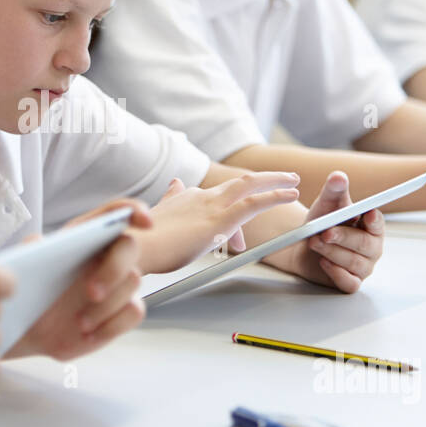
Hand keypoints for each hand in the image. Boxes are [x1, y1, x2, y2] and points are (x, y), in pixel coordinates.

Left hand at [5, 199, 150, 361]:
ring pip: (133, 281)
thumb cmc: (31, 292)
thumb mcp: (23, 269)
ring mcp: (118, 284)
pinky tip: (89, 332)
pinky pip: (134, 312)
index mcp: (85, 237)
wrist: (30, 330)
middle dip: (114, 269)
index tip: (142, 220)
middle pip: (130, 247)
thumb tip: (38, 241)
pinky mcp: (122, 310)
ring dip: (106, 305)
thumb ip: (29, 251)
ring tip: (80, 322)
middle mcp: (106, 256)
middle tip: (92, 292)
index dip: (133, 211)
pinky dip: (111, 325)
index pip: (115, 213)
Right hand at [131, 172, 300, 274]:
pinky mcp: (219, 220)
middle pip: (238, 182)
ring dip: (274, 182)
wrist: (132, 248)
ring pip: (249, 185)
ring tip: (293, 182)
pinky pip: (254, 204)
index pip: (215, 196)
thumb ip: (170, 202)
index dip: (230, 207)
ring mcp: (210, 206)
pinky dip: (274, 195)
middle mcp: (200, 196)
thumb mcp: (158, 219)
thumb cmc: (141, 243)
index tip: (238, 230)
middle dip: (263, 179)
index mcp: (185, 198)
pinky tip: (289, 195)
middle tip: (284, 178)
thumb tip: (174, 185)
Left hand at [265, 171, 383, 293]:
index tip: (368, 213)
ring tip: (314, 241)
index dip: (374, 220)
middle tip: (324, 232)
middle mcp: (372, 247)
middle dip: (343, 238)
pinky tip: (324, 262)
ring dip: (332, 252)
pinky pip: (349, 283)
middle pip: (365, 245)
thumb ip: (333, 191)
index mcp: (371, 226)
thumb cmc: (321, 223)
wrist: (303, 247)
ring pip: (353, 263)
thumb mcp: (325, 205)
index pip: (378, 223)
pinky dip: (336, 273)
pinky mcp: (351, 282)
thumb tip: (338, 176)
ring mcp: (363, 267)